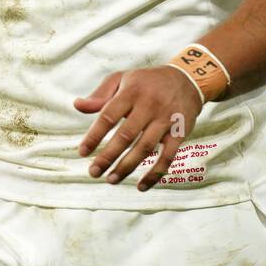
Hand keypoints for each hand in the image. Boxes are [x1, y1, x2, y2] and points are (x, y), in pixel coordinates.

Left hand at [75, 66, 202, 191]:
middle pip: (126, 135)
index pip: (109, 116)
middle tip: (93, 172)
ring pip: (145, 148)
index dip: (94, 136)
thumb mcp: (123, 79)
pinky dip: (154, 174)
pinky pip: (167, 157)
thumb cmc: (148, 82)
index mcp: (132, 91)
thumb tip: (77, 105)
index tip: (82, 152)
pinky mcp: (180, 132)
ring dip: (127, 167)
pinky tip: (141, 186)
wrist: (187, 80)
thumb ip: (100, 94)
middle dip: (108, 156)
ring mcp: (166, 119)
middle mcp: (149, 105)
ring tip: (111, 179)